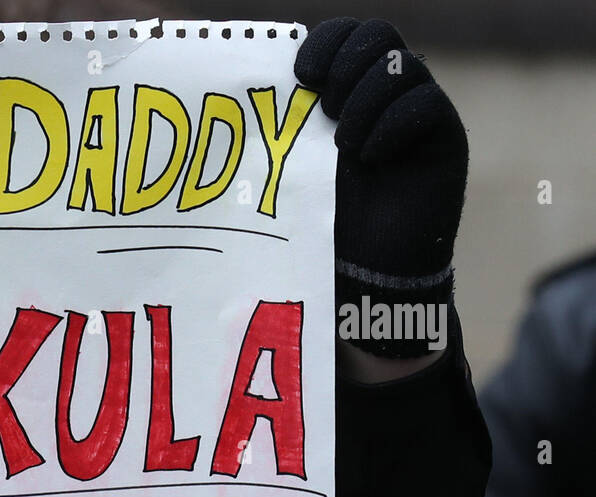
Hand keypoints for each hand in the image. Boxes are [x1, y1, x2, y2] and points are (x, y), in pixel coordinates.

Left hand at [296, 18, 467, 375]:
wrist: (362, 272)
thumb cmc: (318, 222)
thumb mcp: (291, 167)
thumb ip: (281, 127)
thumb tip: (243, 87)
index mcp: (345, 92)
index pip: (344, 35)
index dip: (325, 42)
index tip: (300, 73)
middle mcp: (384, 95)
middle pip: (377, 35)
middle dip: (347, 62)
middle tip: (325, 106)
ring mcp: (417, 112)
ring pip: (401, 63)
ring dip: (365, 98)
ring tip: (345, 144)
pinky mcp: (443, 138)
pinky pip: (426, 101)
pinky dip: (393, 123)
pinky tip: (371, 157)